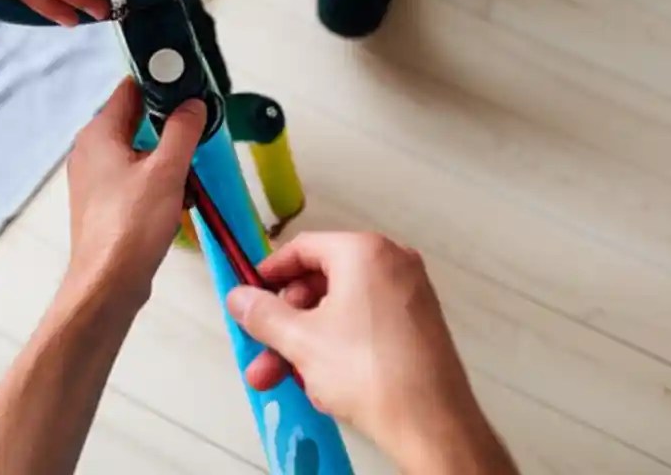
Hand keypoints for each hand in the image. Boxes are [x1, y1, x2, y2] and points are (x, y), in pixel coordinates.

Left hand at [65, 78, 206, 306]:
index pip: (131, 89)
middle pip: (136, 121)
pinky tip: (177, 202)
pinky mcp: (102, 204)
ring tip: (189, 178)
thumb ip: (182, 130)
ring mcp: (93, 179)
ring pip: (138, 154)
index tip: (191, 85)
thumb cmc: (132, 225)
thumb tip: (193, 103)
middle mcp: (90, 150)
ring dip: (167, 161)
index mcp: (99, 133)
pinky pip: (134, 180)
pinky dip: (157, 183)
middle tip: (199, 134)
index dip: (161, 82)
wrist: (108, 284)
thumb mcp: (167, 170)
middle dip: (170, 128)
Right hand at [227, 232, 515, 473]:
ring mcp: (409, 294)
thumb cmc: (367, 371)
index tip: (249, 298)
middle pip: (320, 283)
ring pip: (340, 311)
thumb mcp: (301, 340)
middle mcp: (392, 263)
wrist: (431, 423)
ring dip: (305, 343)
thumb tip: (238, 297)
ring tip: (283, 379)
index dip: (269, 274)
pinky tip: (322, 385)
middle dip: (284, 324)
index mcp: (365, 251)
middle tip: (261, 352)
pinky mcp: (418, 325)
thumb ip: (263, 314)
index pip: (303, 248)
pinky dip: (338, 347)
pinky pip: (364, 325)